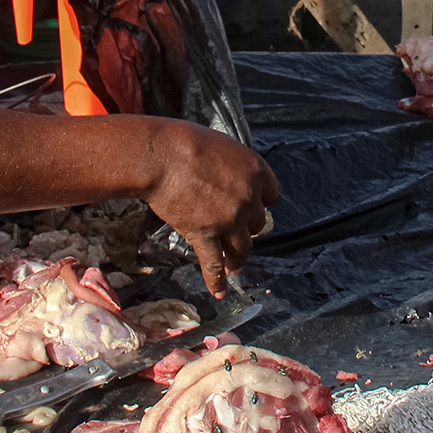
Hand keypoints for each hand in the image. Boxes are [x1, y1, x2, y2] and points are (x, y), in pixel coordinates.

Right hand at [140, 119, 278, 295]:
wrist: (160, 155)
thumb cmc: (185, 142)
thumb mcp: (222, 146)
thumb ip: (234, 167)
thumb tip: (231, 178)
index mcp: (256, 171)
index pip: (271, 195)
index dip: (260, 204)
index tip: (253, 211)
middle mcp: (248, 197)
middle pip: (257, 223)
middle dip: (247, 230)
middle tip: (238, 236)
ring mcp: (229, 218)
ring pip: (242, 247)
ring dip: (238, 259)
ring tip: (234, 266)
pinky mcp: (206, 234)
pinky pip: (214, 263)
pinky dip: (216, 279)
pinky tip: (218, 290)